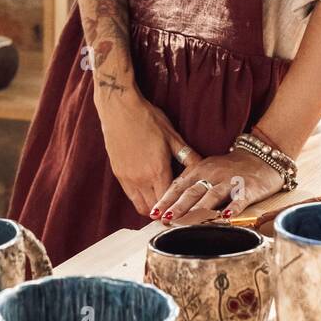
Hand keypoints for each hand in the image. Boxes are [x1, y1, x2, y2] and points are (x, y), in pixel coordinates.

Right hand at [98, 88, 193, 217]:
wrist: (120, 109)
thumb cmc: (148, 119)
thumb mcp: (172, 135)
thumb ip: (188, 155)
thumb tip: (202, 166)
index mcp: (158, 170)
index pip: (170, 201)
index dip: (178, 207)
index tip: (186, 210)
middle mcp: (142, 179)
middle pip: (155, 209)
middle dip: (166, 212)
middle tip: (176, 209)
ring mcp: (128, 178)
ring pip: (140, 206)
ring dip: (151, 208)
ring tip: (162, 204)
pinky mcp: (118, 175)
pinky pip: (130, 196)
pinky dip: (140, 199)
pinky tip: (148, 192)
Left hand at [149, 149, 282, 222]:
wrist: (261, 157)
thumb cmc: (230, 168)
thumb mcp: (207, 170)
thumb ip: (190, 185)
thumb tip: (168, 206)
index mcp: (199, 169)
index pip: (179, 186)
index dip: (166, 200)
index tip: (154, 214)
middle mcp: (213, 173)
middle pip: (192, 191)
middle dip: (178, 207)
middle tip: (165, 221)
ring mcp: (230, 180)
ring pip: (212, 195)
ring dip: (199, 210)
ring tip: (188, 222)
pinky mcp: (249, 187)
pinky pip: (239, 198)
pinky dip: (233, 208)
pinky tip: (226, 217)